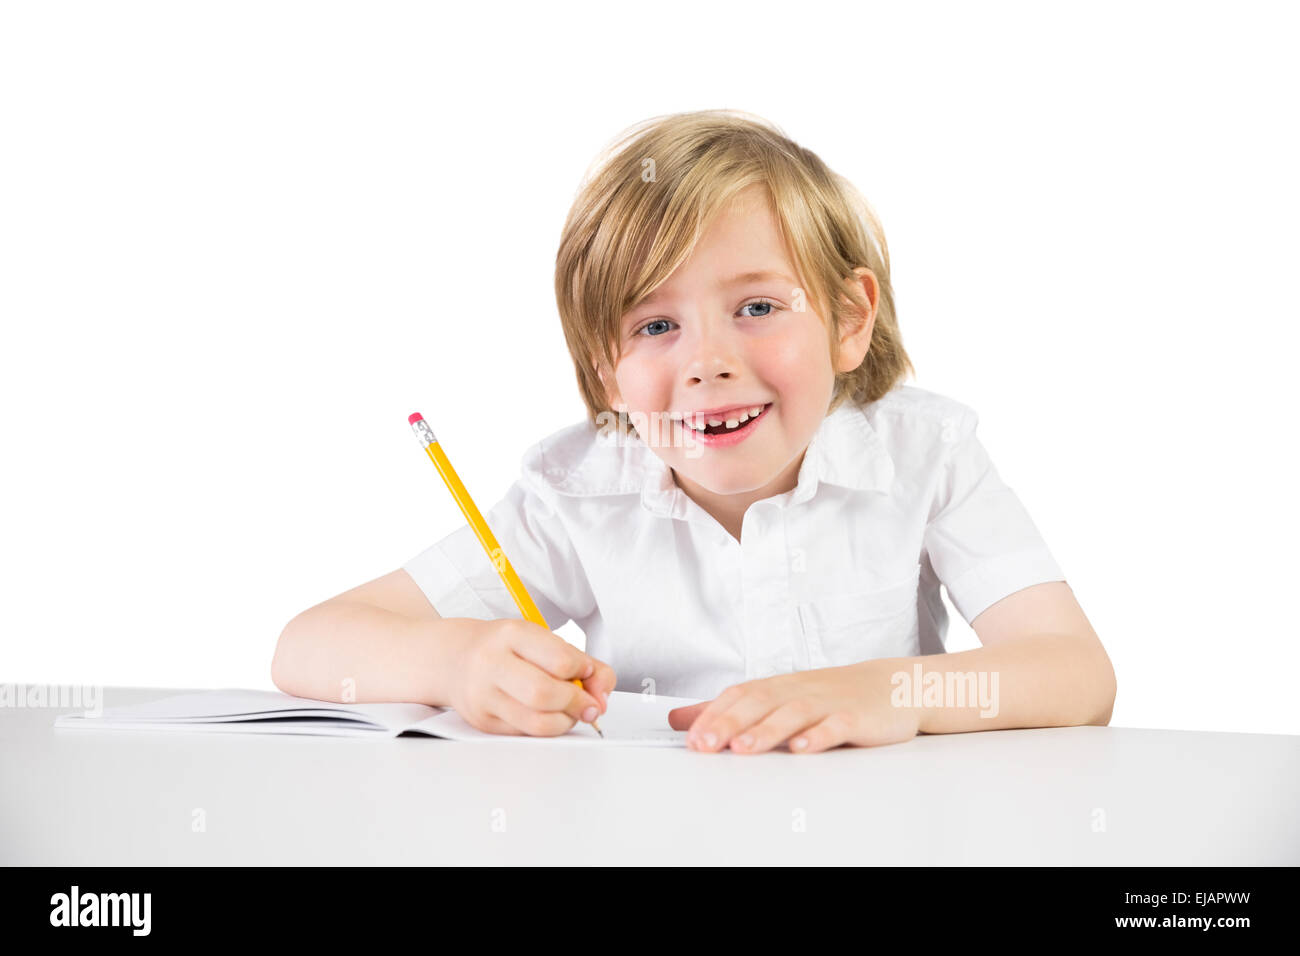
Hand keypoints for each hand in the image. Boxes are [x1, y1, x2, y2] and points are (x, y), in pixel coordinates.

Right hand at [448, 618, 616, 735]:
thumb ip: (581, 661)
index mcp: (511, 634)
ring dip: (566, 721)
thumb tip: (602, 694)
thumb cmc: (504, 648)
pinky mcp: (482, 721)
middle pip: (545, 694)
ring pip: (537, 722)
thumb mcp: (539, 639)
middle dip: (577, 703)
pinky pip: (526, 733)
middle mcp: (492, 663)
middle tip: (588, 704)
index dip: (585, 671)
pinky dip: (547, 729)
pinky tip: (549, 716)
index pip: (560, 659)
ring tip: (569, 712)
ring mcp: (483, 696)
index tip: (589, 672)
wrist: (453, 659)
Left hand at [666, 662, 919, 753]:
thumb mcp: (777, 697)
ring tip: (743, 749)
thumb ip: (729, 710)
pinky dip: (819, 736)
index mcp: (778, 687)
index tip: (691, 738)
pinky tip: (802, 748)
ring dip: (766, 731)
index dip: (714, 716)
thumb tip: (680, 719)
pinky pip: (836, 725)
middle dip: (730, 724)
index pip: (739, 695)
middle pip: (760, 703)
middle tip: (705, 745)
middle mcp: (799, 690)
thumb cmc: (830, 695)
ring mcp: (828, 702)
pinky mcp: (856, 717)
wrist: (892, 685)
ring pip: (793, 713)